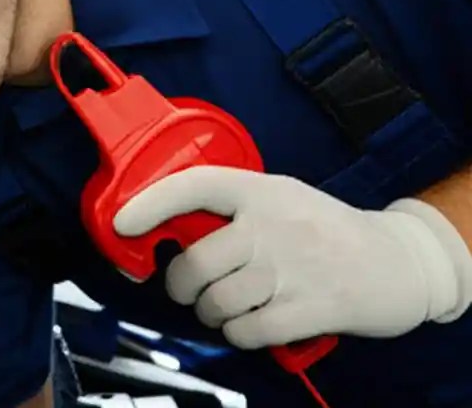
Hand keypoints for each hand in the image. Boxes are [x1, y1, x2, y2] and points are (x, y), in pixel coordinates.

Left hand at [111, 166, 471, 349]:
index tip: (122, 223)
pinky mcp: (311, 308)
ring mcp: (293, 268)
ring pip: (216, 302)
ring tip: (229, 306)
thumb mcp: (282, 199)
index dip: (151, 203)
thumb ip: (232, 208)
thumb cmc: (327, 231)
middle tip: (190, 289)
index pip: (196, 186)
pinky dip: (239, 334)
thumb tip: (167, 226)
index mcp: (263, 191)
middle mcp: (274, 225)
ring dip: (212, 314)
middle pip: (195, 263)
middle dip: (182, 286)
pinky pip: (246, 331)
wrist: (399, 262)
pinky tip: (252, 324)